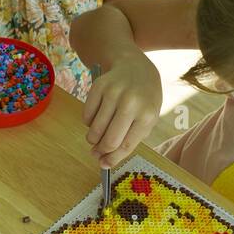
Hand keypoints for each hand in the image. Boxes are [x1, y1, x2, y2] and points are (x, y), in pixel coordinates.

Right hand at [83, 52, 162, 167]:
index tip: (104, 165)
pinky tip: (97, 117)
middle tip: (97, 153)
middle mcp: (131, 103)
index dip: (113, 159)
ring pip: (95, 130)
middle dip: (101, 151)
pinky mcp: (98, 87)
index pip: (126, 145)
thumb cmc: (143, 99)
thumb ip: (129, 140)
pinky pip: (86, 116)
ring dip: (93, 138)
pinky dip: (89, 123)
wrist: (136, 67)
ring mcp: (113, 93)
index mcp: (147, 115)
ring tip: (97, 136)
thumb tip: (104, 161)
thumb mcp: (147, 118)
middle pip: (109, 140)